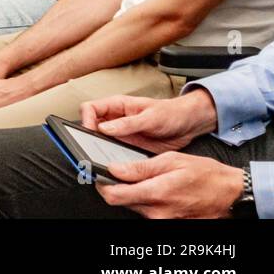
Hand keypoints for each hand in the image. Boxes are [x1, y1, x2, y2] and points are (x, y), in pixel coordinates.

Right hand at [80, 90, 216, 153]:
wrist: (188, 125)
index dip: (86, 119)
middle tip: (90, 150)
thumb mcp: (151, 117)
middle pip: (90, 127)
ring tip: (100, 161)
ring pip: (99, 142)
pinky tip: (116, 167)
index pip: (90, 108)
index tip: (90, 132)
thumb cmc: (171, 113)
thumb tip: (104, 128)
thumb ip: (128, 123)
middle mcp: (115, 120)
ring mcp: (120, 134)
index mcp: (116, 106)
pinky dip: (111, 160)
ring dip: (98, 151)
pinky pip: (113, 154)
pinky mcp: (127, 147)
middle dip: (87, 138)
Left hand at [97, 153, 243, 218]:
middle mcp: (158, 212)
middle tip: (121, 172)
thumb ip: (140, 168)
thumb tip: (115, 169)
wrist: (232, 194)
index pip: (113, 196)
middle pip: (121, 202)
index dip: (101, 184)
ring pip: (134, 207)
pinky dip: (147, 200)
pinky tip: (157, 189)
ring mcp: (164, 221)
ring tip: (146, 179)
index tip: (98, 173)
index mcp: (156, 194)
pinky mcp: (170, 223)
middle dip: (116, 186)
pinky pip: (149, 212)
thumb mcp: (172, 161)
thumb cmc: (206, 175)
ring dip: (133, 193)